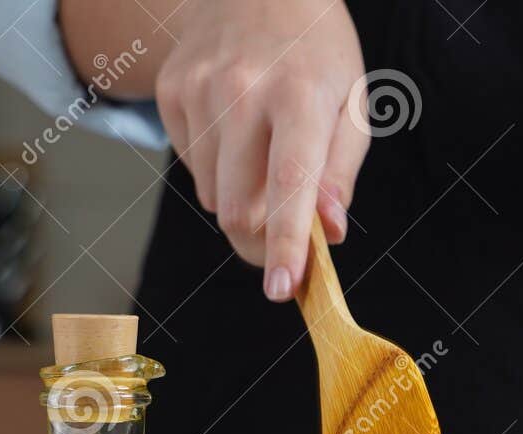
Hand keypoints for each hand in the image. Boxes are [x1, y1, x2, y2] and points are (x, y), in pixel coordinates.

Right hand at [155, 0, 367, 299]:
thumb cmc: (317, 55)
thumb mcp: (351, 103)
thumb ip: (340, 172)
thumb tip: (330, 230)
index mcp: (298, 95)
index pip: (289, 184)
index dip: (286, 243)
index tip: (282, 288)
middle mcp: (242, 92)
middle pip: (241, 208)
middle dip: (262, 244)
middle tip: (282, 251)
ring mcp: (199, 91)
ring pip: (214, 198)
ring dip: (242, 204)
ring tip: (263, 161)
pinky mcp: (171, 93)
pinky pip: (193, 169)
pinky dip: (218, 173)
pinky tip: (236, 135)